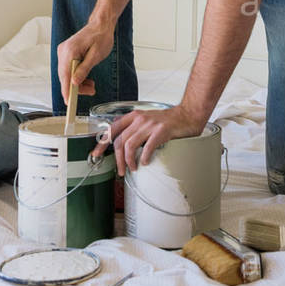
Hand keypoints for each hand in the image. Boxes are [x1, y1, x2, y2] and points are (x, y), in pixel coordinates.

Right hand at [56, 20, 114, 101]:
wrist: (101, 25)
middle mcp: (63, 51)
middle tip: (91, 91)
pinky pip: (68, 68)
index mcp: (69, 51)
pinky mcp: (66, 53)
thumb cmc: (101, 38)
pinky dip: (76, 75)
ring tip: (91, 86)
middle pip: (64, 76)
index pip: (65, 75)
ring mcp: (63, 51)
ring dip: (77, 82)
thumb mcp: (96, 56)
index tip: (68, 102)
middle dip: (76, 87)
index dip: (66, 90)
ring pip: (66, 73)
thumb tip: (74, 83)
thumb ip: (84, 69)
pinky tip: (87, 80)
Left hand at [91, 104, 206, 175]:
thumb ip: (135, 129)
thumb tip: (123, 145)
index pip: (112, 128)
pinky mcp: (161, 131)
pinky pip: (147, 147)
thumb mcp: (147, 120)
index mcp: (134, 116)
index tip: (96, 154)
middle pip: (120, 141)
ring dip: (129, 161)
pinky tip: (145, 162)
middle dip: (117, 159)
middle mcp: (140, 119)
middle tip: (120, 170)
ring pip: (130, 145)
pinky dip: (144, 158)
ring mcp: (150, 124)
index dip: (102, 142)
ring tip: (133, 168)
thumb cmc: (168, 120)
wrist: (187, 115)